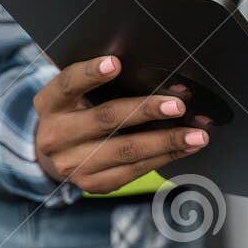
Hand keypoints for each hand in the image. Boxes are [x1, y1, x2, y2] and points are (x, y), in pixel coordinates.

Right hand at [33, 55, 207, 192]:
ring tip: (197, 134)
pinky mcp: (93, 184)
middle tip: (179, 105)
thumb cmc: (77, 109)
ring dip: (166, 141)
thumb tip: (146, 66)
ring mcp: (73, 164)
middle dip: (146, 111)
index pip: (68, 83)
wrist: (56, 153)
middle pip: (106, 119)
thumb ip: (99, 78)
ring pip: (126, 151)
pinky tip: (186, 148)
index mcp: (50, 103)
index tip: (116, 63)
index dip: (91, 73)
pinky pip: (134, 170)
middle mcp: (56, 136)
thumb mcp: (77, 92)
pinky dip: (164, 157)